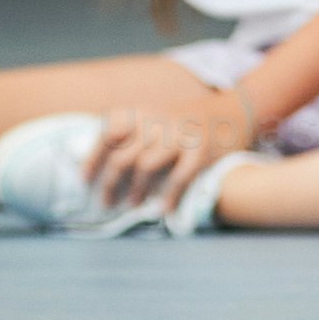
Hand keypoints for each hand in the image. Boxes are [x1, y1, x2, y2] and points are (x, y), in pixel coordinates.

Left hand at [82, 89, 261, 215]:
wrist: (234, 110)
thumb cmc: (188, 121)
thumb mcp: (156, 116)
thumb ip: (132, 132)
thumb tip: (100, 163)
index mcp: (143, 112)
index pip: (108, 133)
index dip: (93, 158)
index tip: (84, 180)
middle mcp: (158, 121)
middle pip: (123, 156)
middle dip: (110, 183)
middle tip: (106, 202)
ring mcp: (180, 135)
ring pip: (145, 166)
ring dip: (136, 190)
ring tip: (132, 205)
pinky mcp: (201, 151)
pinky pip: (178, 177)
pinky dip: (168, 196)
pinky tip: (162, 210)